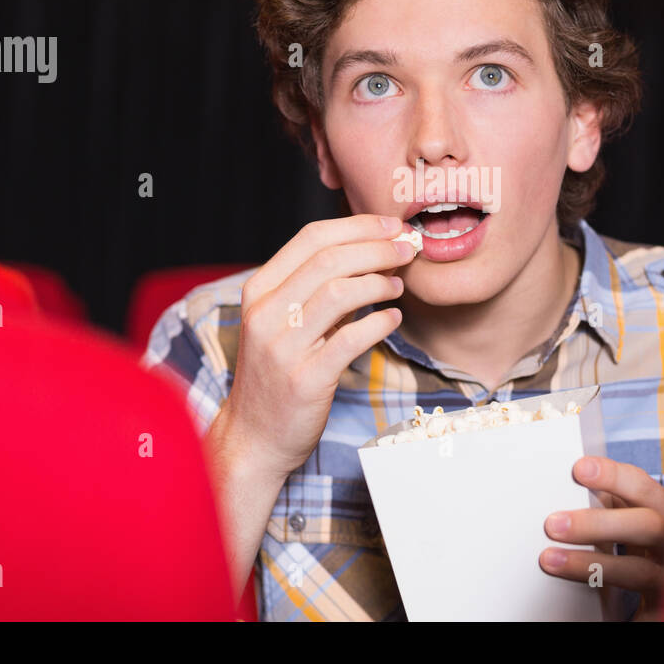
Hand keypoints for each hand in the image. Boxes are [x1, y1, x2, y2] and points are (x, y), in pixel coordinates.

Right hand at [208, 214, 416, 484]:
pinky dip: (380, 322)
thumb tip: (370, 250)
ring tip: (400, 284)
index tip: (391, 226)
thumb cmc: (277, 373)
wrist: (254, 437)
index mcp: (259, 290)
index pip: (311, 237)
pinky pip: (351, 339)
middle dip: (378, 247)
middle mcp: (265, 314)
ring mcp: (283, 347)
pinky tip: (393, 318)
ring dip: (380, 281)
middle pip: (329, 259)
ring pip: (340, 292)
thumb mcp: (283, 322)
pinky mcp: (306, 380)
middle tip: (409, 249)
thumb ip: (315, 288)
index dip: (358, 226)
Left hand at [539, 456, 663, 620]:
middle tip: (553, 524)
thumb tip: (573, 485)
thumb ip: (615, 505)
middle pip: (647, 525)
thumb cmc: (653, 547)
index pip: (644, 488)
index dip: (613, 477)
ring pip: (638, 570)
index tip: (578, 469)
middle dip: (598, 524)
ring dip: (592, 565)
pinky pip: (644, 610)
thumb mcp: (638, 521)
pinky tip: (584, 612)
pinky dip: (619, 612)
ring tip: (550, 560)